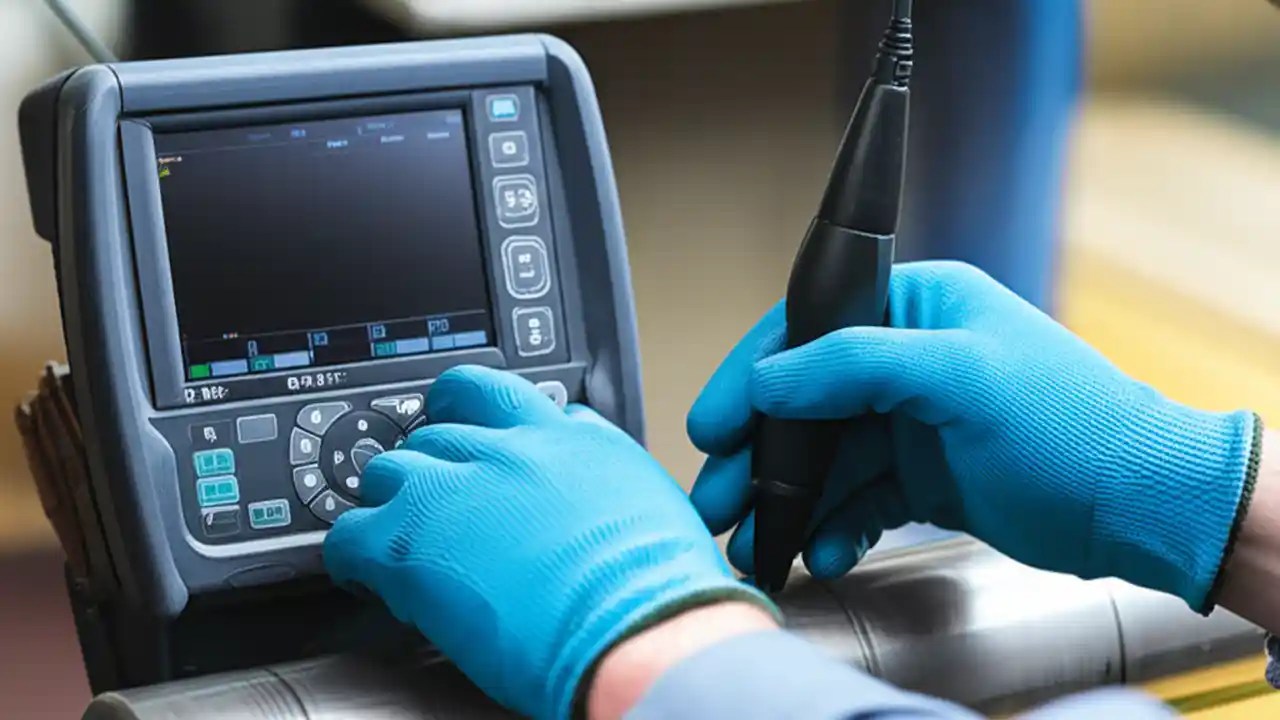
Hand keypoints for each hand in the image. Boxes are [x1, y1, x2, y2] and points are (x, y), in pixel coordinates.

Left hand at [324, 366, 775, 719]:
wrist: (639, 628)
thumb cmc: (659, 587)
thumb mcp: (645, 497)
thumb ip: (600, 465)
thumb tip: (586, 454)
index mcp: (566, 437)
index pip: (497, 395)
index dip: (468, 411)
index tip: (463, 426)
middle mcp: (505, 449)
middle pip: (438, 431)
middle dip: (431, 464)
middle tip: (433, 501)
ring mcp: (452, 489)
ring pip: (388, 471)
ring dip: (391, 504)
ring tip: (402, 540)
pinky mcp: (410, 542)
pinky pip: (349, 534)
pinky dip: (352, 556)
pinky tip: (368, 577)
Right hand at [688, 260, 1259, 609]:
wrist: (1142, 507)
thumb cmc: (1074, 424)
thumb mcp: (960, 375)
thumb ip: (856, 366)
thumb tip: (767, 380)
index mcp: (916, 305)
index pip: (808, 331)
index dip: (751, 378)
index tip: (711, 425)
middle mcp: (906, 358)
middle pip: (805, 403)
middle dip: (759, 454)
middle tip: (716, 497)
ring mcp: (911, 420)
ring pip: (825, 459)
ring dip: (788, 500)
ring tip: (755, 539)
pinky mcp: (920, 476)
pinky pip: (856, 498)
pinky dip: (833, 525)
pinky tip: (820, 548)